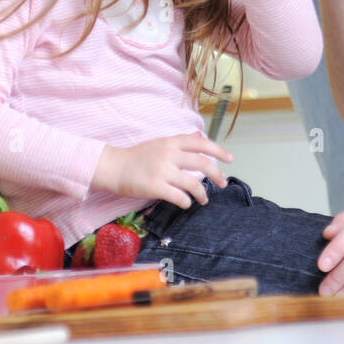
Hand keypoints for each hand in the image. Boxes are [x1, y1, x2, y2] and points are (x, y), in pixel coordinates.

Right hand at [95, 134, 232, 207]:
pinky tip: (187, 203)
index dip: (218, 151)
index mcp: (171, 142)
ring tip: (204, 199)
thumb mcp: (159, 144)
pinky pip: (179, 197)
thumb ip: (178, 144)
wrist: (114, 167)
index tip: (230, 159)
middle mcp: (169, 154)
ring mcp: (162, 170)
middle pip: (203, 164)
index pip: (201, 143)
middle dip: (217, 175)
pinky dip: (187, 202)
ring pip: (193, 183)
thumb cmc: (137, 157)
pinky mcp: (155, 187)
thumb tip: (199, 139)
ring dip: (203, 194)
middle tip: (223, 183)